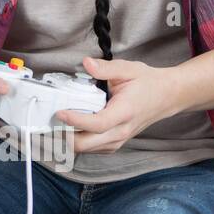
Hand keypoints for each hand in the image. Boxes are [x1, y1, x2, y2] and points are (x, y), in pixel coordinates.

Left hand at [54, 56, 180, 152]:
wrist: (168, 96)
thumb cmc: (148, 83)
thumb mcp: (128, 69)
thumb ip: (105, 68)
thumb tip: (87, 64)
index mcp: (124, 112)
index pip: (98, 123)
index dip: (76, 120)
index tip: (59, 112)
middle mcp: (121, 130)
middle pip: (88, 144)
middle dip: (64, 137)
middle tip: (46, 125)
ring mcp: (119, 139)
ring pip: (89, 150)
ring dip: (68, 142)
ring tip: (50, 129)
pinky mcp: (116, 142)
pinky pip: (93, 149)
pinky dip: (77, 144)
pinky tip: (65, 133)